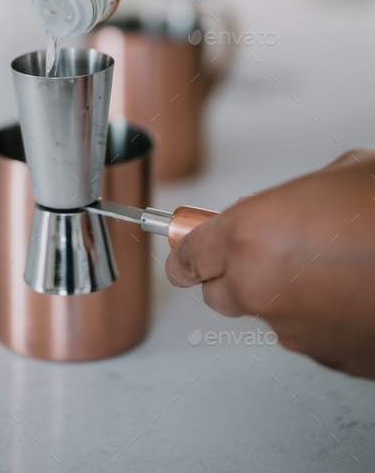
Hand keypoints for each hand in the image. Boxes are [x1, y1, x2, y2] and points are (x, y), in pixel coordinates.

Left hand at [166, 150, 374, 377]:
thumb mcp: (338, 174)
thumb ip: (294, 196)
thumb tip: (292, 205)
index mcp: (249, 236)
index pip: (186, 255)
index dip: (183, 251)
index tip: (181, 249)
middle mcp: (260, 289)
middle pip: (217, 293)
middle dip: (229, 273)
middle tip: (259, 251)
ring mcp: (295, 331)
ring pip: (267, 314)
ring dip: (281, 294)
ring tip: (328, 267)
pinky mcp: (330, 358)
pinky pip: (308, 334)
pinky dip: (319, 317)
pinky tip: (351, 293)